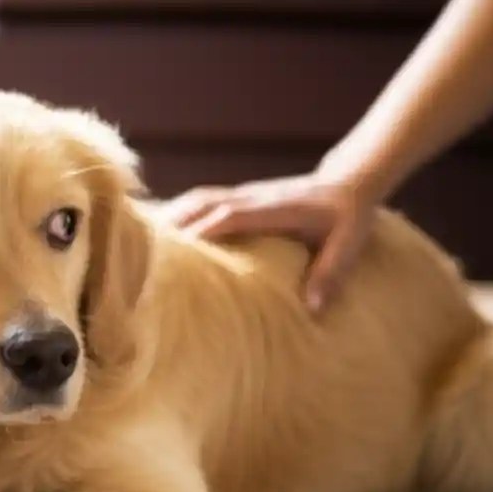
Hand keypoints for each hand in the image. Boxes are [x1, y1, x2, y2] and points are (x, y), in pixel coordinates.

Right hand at [161, 174, 376, 313]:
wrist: (349, 182)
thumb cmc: (348, 217)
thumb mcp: (348, 246)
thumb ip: (330, 274)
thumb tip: (313, 309)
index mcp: (273, 209)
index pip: (229, 216)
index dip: (200, 231)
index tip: (175, 252)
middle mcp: (252, 198)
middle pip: (202, 204)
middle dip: (173, 224)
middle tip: (143, 248)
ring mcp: (245, 194)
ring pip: (198, 199)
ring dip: (172, 216)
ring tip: (144, 240)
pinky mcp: (242, 197)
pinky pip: (204, 201)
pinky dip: (181, 213)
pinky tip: (166, 229)